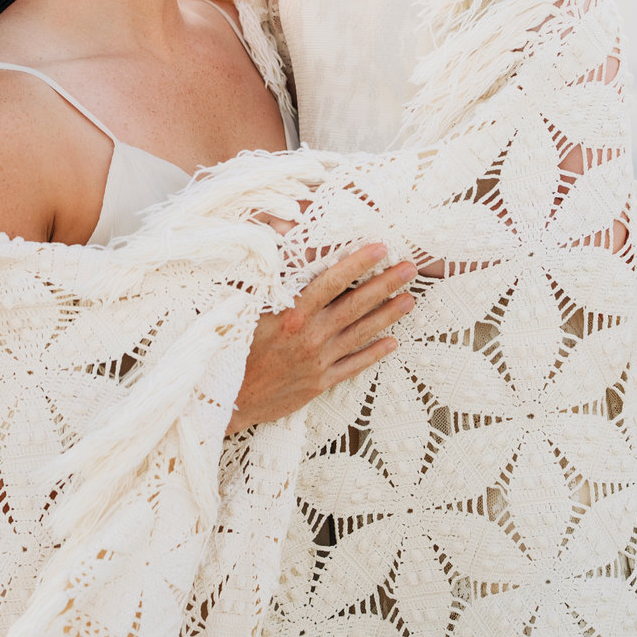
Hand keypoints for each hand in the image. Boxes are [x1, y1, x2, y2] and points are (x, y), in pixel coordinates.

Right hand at [228, 243, 416, 432]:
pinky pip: (353, 366)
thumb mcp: (242, 303)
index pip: (332, 281)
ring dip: (388, 315)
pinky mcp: (318, 383)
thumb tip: (278, 237)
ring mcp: (317, 361)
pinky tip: (392, 342)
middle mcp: (309, 336)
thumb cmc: (231, 346)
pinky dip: (373, 353)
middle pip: (355, 305)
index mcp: (291, 313)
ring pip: (360, 334)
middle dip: (385, 284)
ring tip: (410, 300)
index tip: (380, 248)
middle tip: (410, 268)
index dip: (358, 263)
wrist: (226, 398)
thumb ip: (264, 272)